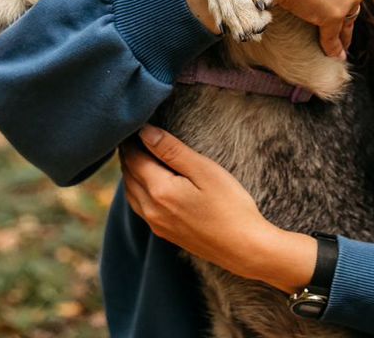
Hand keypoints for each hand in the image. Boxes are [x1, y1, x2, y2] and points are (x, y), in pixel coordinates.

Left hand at [119, 125, 315, 292]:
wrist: (245, 249)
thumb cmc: (230, 205)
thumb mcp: (203, 170)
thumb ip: (171, 150)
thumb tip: (144, 131)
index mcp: (159, 190)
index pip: (133, 158)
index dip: (130, 140)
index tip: (133, 124)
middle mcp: (151, 210)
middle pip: (128, 175)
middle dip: (128, 154)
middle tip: (132, 134)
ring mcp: (157, 225)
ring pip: (130, 192)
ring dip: (130, 172)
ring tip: (137, 153)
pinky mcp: (164, 234)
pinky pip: (139, 207)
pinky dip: (137, 189)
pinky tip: (147, 182)